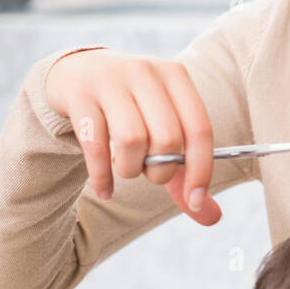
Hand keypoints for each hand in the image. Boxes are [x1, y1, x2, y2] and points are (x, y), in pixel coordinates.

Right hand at [44, 49, 221, 223]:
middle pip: (166, 138)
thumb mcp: (161, 127)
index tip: (195, 200)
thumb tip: (212, 216)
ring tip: (125, 169)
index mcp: (175, 75)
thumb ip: (185, 171)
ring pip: (131, 141)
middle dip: (160, 171)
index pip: (200, 128)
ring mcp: (110, 80)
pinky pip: (95, 146)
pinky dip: (102, 177)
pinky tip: (105, 189)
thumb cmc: (131, 108)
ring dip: (130, 170)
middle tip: (149, 173)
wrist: (77, 72)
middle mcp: (145, 72)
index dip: (201, 170)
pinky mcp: (80, 95)